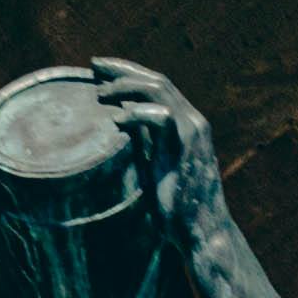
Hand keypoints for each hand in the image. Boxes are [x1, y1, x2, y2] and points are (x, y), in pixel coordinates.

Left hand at [88, 59, 223, 244]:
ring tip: (101, 93)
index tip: (102, 70)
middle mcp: (193, 121)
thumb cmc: (176, 204)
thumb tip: (119, 123)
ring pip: (159, 90)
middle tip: (94, 66)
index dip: (129, 73)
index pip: (158, 85)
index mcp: (187, 123)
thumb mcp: (156, 164)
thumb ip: (144, 142)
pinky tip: (117, 118)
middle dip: (123, 70)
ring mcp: (192, 132)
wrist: (202, 231)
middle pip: (157, 80)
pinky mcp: (185, 148)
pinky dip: (137, 113)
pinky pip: (161, 117)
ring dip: (126, 86)